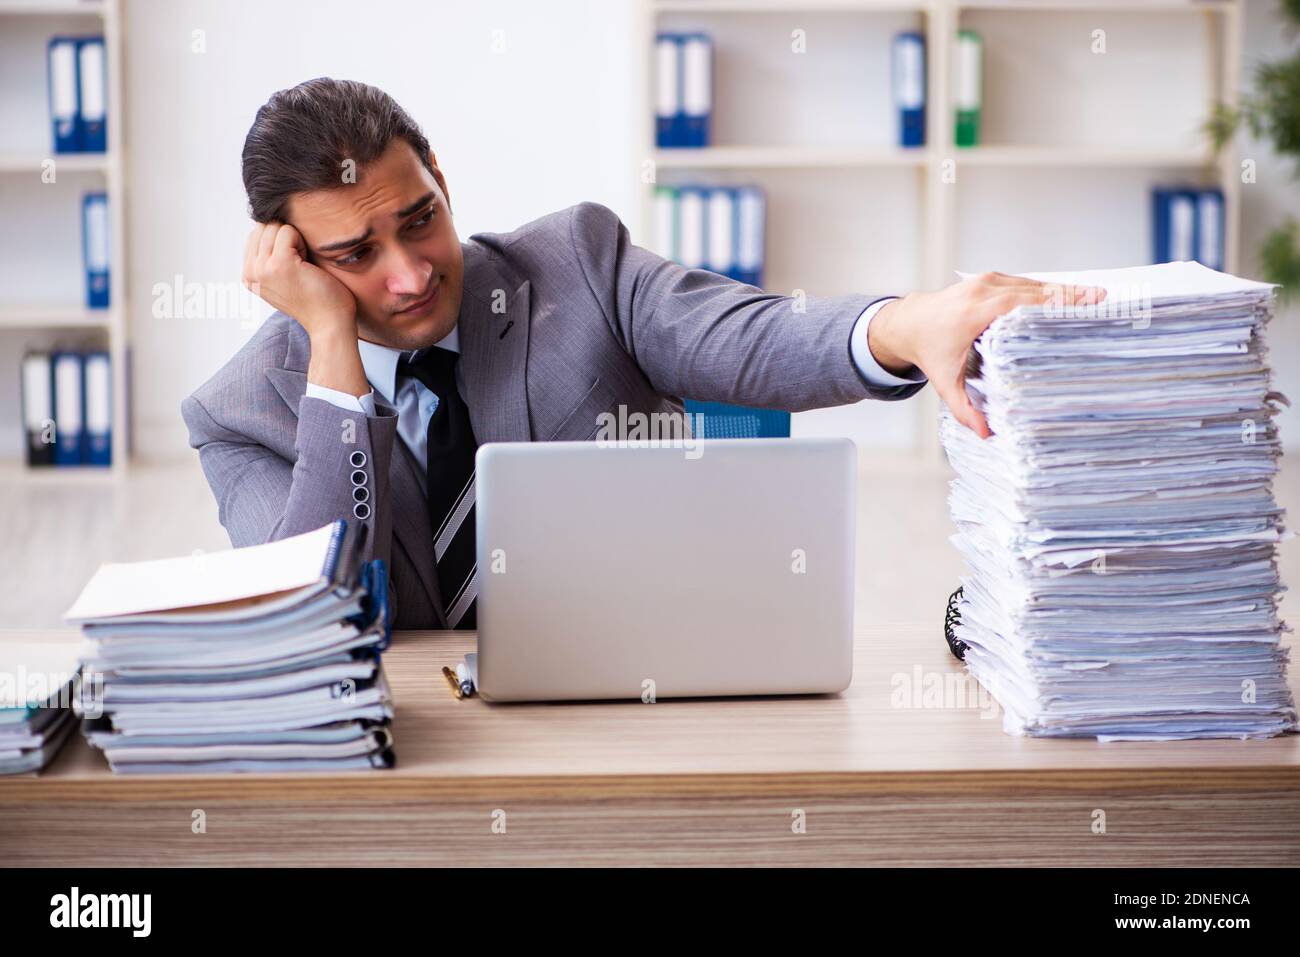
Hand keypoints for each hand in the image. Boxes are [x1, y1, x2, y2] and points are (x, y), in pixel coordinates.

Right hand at [242, 221, 356, 339]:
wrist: (330, 323)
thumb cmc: (315, 298)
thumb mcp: (284, 278)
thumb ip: (269, 257)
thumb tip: (266, 223)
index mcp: (248, 276)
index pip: (256, 235)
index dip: (280, 242)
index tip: (294, 267)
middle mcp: (249, 273)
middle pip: (263, 227)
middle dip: (286, 238)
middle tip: (301, 266)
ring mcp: (262, 268)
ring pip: (274, 227)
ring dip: (295, 240)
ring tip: (304, 266)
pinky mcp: (279, 263)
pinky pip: (288, 230)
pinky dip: (303, 241)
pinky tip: (308, 264)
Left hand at [868, 272, 1105, 437]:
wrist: (908, 323)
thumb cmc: (931, 352)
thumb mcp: (945, 383)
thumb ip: (965, 409)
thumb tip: (987, 434)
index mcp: (973, 314)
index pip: (1021, 305)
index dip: (1053, 305)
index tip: (1084, 307)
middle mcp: (981, 291)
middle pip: (1033, 291)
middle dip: (1068, 297)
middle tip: (1103, 302)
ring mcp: (985, 281)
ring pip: (1032, 283)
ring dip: (1061, 291)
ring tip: (1094, 299)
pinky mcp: (989, 279)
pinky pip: (1023, 282)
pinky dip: (1045, 289)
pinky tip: (1069, 297)